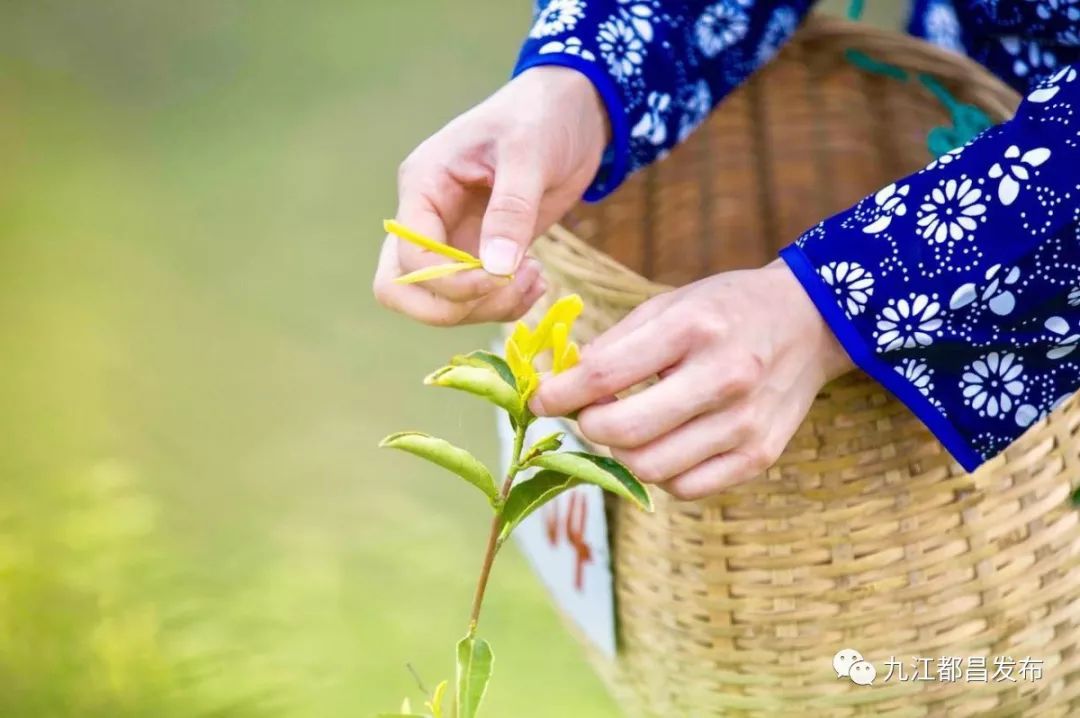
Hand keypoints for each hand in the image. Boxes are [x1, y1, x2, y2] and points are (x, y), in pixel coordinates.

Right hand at [373, 66, 608, 325]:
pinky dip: (503, 304)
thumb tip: (495, 268)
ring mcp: (451, 238)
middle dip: (455, 306)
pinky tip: (536, 280)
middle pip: (403, 289)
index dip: (449, 281)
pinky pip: (475, 298)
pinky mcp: (480, 253)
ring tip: (534, 279)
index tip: (500, 275)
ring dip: (486, 308)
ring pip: (440, 302)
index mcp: (423, 186)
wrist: (571, 112)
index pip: (409, 257)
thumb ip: (510, 211)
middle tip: (507, 288)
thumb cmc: (541, 117)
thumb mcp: (528, 155)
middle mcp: (428, 217)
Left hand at [530, 261, 853, 499]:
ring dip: (620, 454)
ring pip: (651, 468)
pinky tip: (662, 445)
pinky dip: (660, 473)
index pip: (604, 375)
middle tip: (584, 414)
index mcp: (692, 329)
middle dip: (587, 428)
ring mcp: (746, 423)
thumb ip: (612, 345)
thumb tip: (555, 383)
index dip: (558, 395)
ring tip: (623, 428)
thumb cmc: (726, 310)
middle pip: (624, 431)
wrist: (810, 321)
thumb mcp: (668, 305)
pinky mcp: (761, 455)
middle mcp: (724, 377)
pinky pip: (687, 488)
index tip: (539, 400)